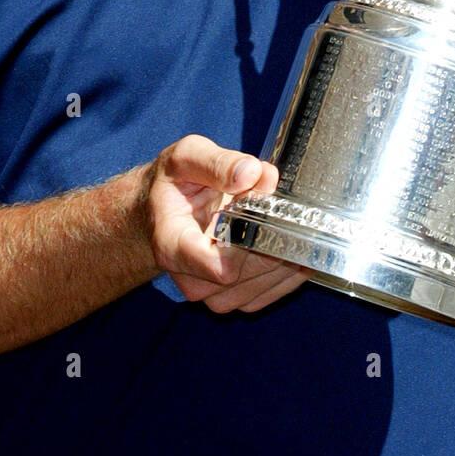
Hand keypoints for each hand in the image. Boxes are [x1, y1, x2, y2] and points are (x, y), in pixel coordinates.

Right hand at [143, 134, 306, 313]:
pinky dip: (288, 272)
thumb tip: (253, 173)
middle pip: (247, 274)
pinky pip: (269, 294)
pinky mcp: (229, 298)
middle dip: (275, 241)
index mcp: (172, 246)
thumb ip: (218, 163)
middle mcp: (190, 279)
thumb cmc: (172, 183)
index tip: (269, 214)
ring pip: (263, 287)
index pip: (219, 266)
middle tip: (290, 210)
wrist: (160, 210)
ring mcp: (210, 294)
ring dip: (287, 257)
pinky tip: (294, 244)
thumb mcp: (186, 157)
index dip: (252, 245)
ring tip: (294, 224)